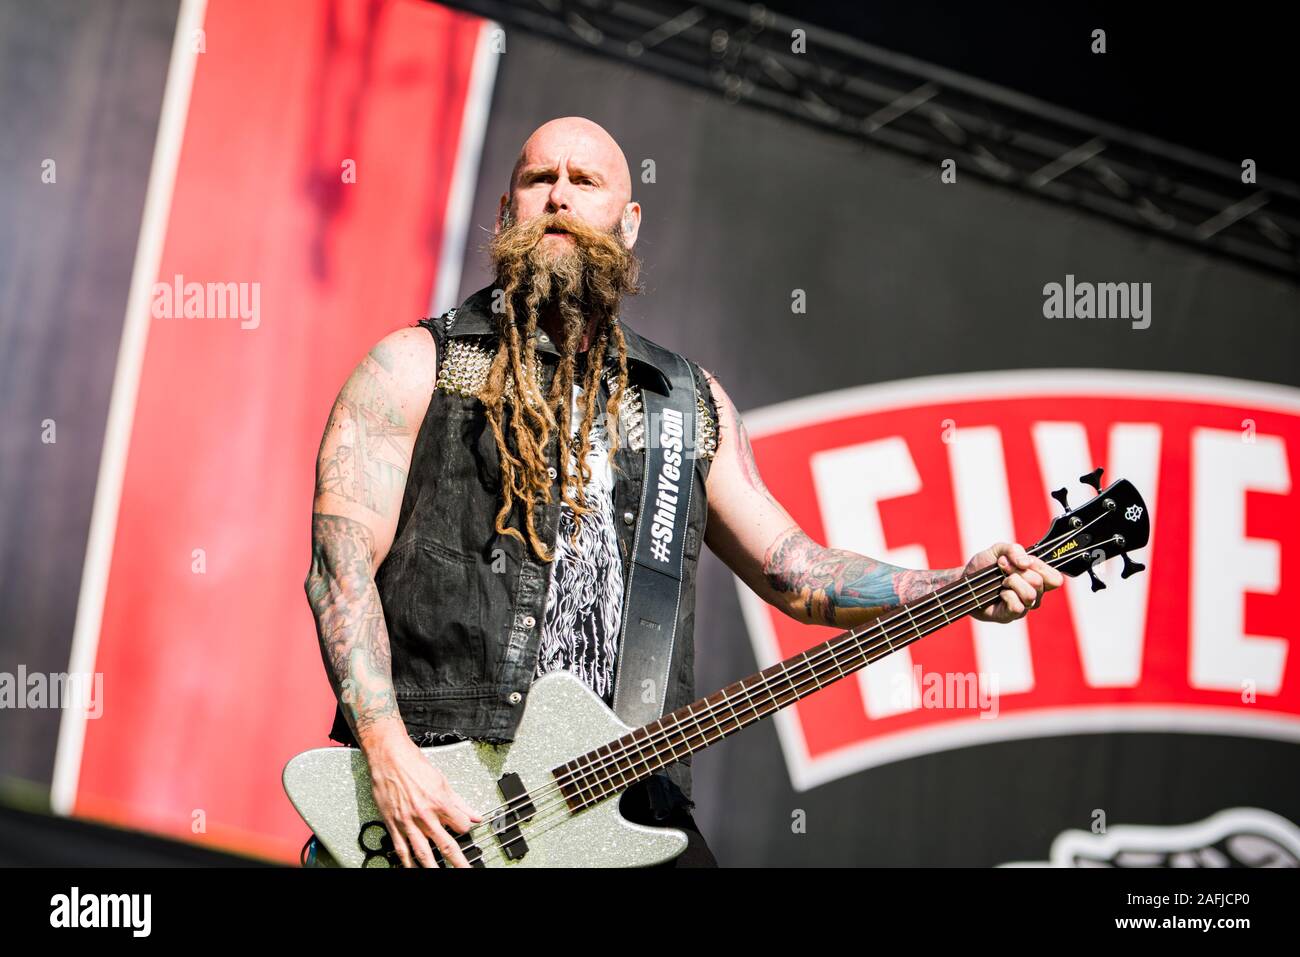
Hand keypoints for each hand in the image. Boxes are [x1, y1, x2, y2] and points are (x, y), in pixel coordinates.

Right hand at [363, 734, 483, 866]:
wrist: (389, 757)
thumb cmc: (414, 765)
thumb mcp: (442, 782)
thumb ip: (460, 802)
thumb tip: (475, 815)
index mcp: (440, 803)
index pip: (461, 827)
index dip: (465, 830)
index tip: (465, 831)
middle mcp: (425, 815)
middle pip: (446, 845)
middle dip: (458, 862)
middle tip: (465, 870)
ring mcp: (408, 822)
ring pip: (423, 852)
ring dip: (433, 868)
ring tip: (439, 875)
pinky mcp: (393, 824)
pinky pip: (401, 848)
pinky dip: (407, 862)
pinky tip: (412, 868)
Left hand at [962, 542, 1063, 622]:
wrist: (964, 579)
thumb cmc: (983, 567)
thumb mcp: (998, 550)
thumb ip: (1014, 550)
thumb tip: (1025, 562)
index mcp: (1035, 577)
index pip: (1055, 578)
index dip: (1040, 567)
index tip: (1022, 561)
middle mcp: (1033, 593)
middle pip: (1039, 582)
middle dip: (1017, 571)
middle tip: (1002, 568)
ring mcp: (1023, 606)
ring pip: (1030, 595)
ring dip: (1012, 583)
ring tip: (1001, 582)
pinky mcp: (1010, 616)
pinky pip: (1018, 607)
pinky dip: (1006, 595)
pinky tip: (999, 594)